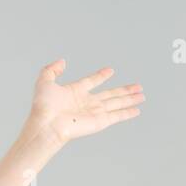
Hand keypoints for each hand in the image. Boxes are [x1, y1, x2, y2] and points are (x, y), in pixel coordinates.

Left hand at [26, 59, 143, 146]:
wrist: (47, 124)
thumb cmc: (43, 106)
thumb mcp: (44, 81)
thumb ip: (52, 69)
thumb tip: (62, 61)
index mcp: (75, 92)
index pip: (92, 81)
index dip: (101, 76)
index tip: (110, 71)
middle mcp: (87, 102)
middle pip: (110, 94)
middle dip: (124, 90)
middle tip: (138, 86)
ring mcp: (94, 112)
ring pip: (117, 103)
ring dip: (130, 99)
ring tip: (142, 95)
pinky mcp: (100, 121)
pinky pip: (117, 116)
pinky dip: (128, 113)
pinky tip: (137, 110)